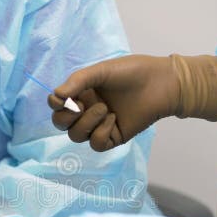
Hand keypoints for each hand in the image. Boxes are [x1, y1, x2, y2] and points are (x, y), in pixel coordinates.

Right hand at [47, 55, 179, 150]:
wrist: (160, 83)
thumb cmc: (132, 72)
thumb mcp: (100, 72)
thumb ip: (76, 82)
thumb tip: (56, 97)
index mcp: (82, 93)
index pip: (57, 106)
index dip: (56, 105)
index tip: (66, 98)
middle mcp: (87, 110)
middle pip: (62, 124)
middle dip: (67, 117)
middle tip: (81, 105)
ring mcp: (99, 125)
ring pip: (77, 136)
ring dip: (86, 123)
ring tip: (105, 108)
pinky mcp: (113, 138)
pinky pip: (96, 144)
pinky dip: (100, 133)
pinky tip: (113, 119)